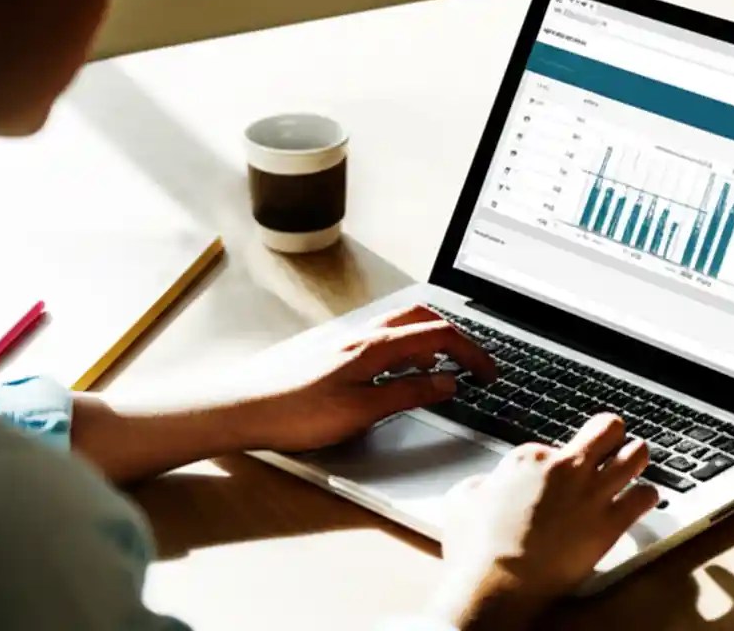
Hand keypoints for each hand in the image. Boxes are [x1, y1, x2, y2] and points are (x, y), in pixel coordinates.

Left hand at [251, 305, 496, 452]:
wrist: (244, 409)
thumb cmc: (295, 413)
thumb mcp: (362, 411)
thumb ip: (408, 394)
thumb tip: (447, 383)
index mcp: (375, 346)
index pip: (440, 335)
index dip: (472, 352)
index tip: (489, 372)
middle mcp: (363, 335)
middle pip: (424, 318)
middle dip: (456, 337)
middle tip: (473, 364)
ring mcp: (348, 340)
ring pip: (402, 326)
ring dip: (430, 339)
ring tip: (444, 368)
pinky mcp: (336, 352)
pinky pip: (383, 338)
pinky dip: (407, 347)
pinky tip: (402, 372)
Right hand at [433, 414, 658, 629]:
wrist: (497, 583)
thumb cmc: (476, 547)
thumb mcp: (461, 499)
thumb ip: (481, 484)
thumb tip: (487, 486)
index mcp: (529, 458)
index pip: (554, 446)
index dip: (554, 461)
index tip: (551, 477)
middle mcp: (566, 468)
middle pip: (607, 429)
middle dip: (611, 434)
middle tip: (609, 444)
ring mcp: (591, 494)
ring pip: (636, 454)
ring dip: (636, 456)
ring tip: (633, 462)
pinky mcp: (610, 524)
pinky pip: (646, 496)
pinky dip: (646, 495)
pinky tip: (640, 499)